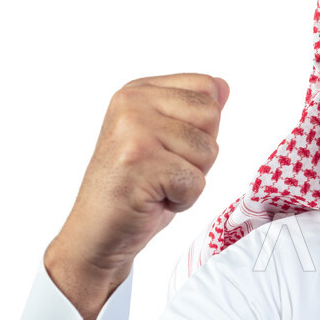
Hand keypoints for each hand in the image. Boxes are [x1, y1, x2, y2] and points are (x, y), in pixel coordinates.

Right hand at [45, 73, 228, 319]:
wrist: (97, 232)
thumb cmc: (136, 188)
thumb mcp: (167, 140)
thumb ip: (192, 112)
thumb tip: (223, 86)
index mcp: (139, 90)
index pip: (207, 89)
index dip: (202, 127)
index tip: (170, 147)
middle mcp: (132, 102)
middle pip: (212, 117)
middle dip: (200, 153)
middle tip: (165, 169)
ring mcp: (133, 130)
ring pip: (208, 150)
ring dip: (191, 178)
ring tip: (157, 184)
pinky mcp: (139, 161)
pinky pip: (196, 181)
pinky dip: (183, 200)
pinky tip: (153, 198)